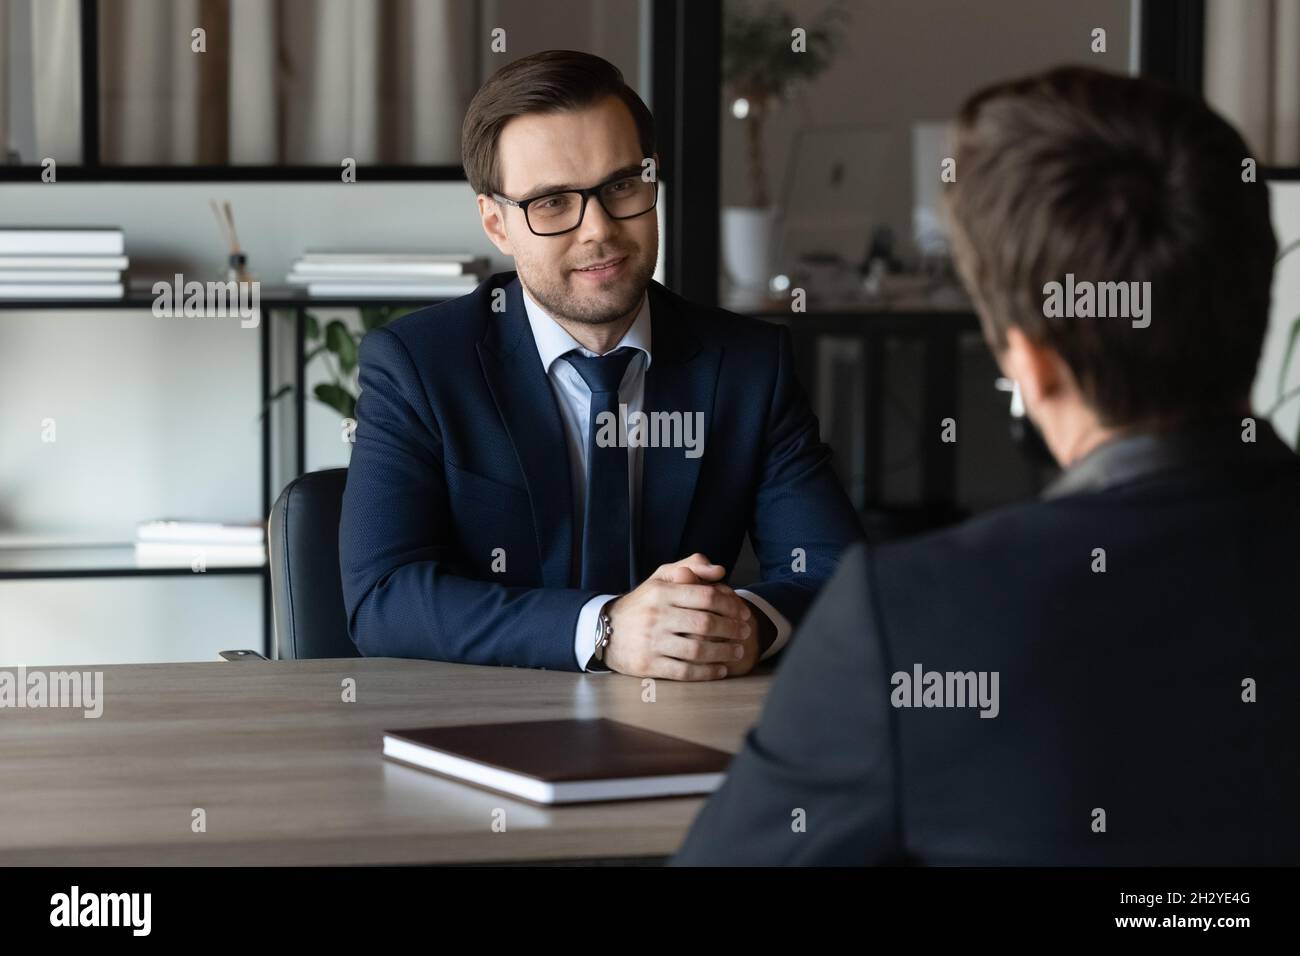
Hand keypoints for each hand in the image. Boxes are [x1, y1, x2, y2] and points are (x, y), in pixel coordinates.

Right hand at [603, 553, 752, 680]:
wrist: (604, 630)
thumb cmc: (643, 603)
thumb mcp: (661, 577)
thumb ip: (691, 566)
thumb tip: (720, 571)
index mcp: (662, 592)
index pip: (706, 596)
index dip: (731, 606)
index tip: (744, 613)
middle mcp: (656, 616)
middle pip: (706, 624)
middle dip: (732, 630)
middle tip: (746, 633)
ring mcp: (652, 642)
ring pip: (697, 650)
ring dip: (724, 652)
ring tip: (737, 651)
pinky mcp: (648, 665)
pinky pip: (685, 671)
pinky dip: (707, 672)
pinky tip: (720, 670)